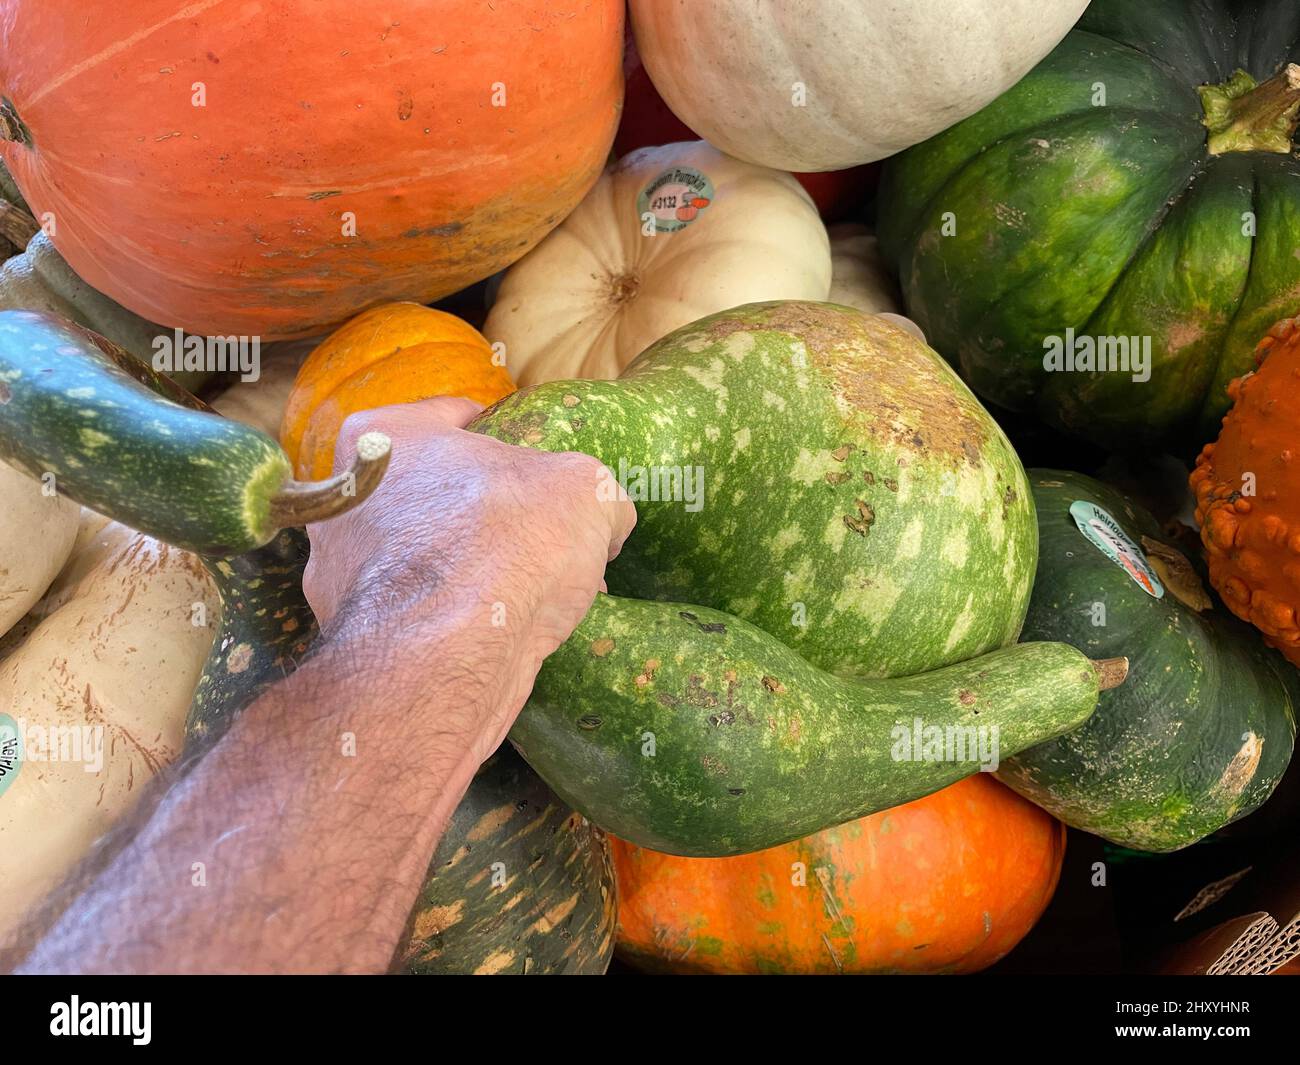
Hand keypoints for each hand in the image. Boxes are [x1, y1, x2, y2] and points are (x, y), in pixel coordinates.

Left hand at [302, 396, 635, 758]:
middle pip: (439, 491)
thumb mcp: (587, 491)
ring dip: (475, 570)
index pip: (455, 417)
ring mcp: (341, 572)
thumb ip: (597, 495)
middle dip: (488, 513)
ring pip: (429, 557)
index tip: (536, 463)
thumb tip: (608, 523)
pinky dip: (459, 619)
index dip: (507, 437)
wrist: (449, 657)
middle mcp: (348, 498)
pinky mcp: (355, 635)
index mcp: (384, 436)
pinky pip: (423, 613)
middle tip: (540, 534)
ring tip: (534, 592)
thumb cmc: (506, 542)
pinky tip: (505, 630)